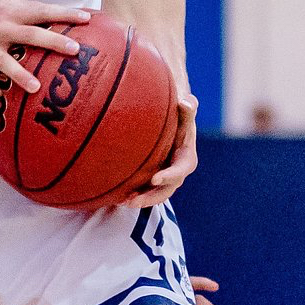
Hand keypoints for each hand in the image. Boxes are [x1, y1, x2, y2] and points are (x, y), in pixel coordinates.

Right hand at [0, 0, 88, 98]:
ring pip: (5, 62)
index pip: (41, 11)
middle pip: (30, 35)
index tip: (86, 19)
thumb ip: (21, 13)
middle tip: (74, 51)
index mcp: (7, 12)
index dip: (64, 14)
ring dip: (21, 75)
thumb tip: (52, 19)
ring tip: (36, 88)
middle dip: (53, 42)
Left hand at [126, 93, 195, 207]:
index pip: (180, 171)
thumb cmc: (178, 117)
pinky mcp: (154, 181)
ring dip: (140, 200)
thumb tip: (186, 102)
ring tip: (123, 202)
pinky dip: (134, 196)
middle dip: (151, 197)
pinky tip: (117, 199)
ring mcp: (165, 179)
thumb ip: (187, 110)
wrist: (172, 125)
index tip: (155, 178)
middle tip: (134, 200)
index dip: (169, 176)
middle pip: (166, 190)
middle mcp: (177, 173)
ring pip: (154, 195)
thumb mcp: (184, 113)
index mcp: (187, 160)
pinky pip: (145, 192)